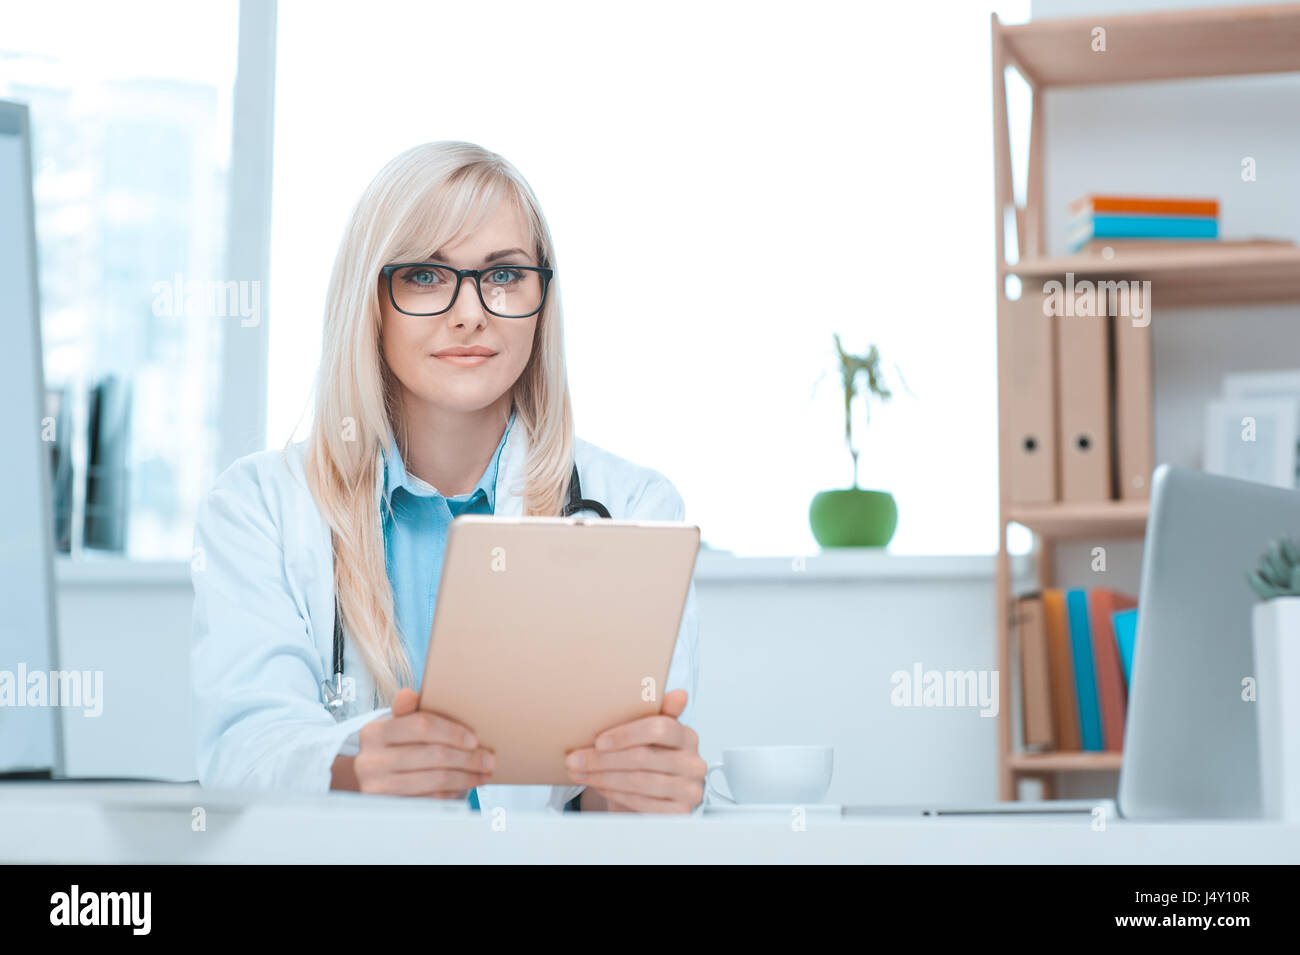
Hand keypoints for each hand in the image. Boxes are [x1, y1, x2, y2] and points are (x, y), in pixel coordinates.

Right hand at [352, 688, 495, 796]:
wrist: (373, 779)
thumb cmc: (395, 747)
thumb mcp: (398, 726)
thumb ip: (407, 710)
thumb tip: (408, 694)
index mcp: (374, 732)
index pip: (422, 725)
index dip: (452, 732)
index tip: (474, 739)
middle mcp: (371, 760)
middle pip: (433, 755)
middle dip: (467, 758)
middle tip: (489, 759)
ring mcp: (378, 787)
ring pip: (435, 779)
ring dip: (466, 777)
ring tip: (483, 773)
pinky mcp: (390, 808)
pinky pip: (431, 800)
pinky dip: (452, 792)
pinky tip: (465, 785)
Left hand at [564, 689, 704, 812]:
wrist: (652, 797)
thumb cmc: (648, 761)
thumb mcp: (647, 736)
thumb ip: (656, 713)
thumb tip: (678, 693)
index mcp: (687, 737)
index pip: (660, 729)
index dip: (626, 734)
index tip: (598, 740)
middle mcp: (693, 763)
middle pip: (644, 757)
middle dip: (603, 759)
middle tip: (576, 760)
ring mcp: (690, 790)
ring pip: (640, 782)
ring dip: (603, 777)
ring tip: (581, 773)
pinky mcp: (680, 813)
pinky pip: (643, 803)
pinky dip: (616, 795)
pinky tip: (600, 787)